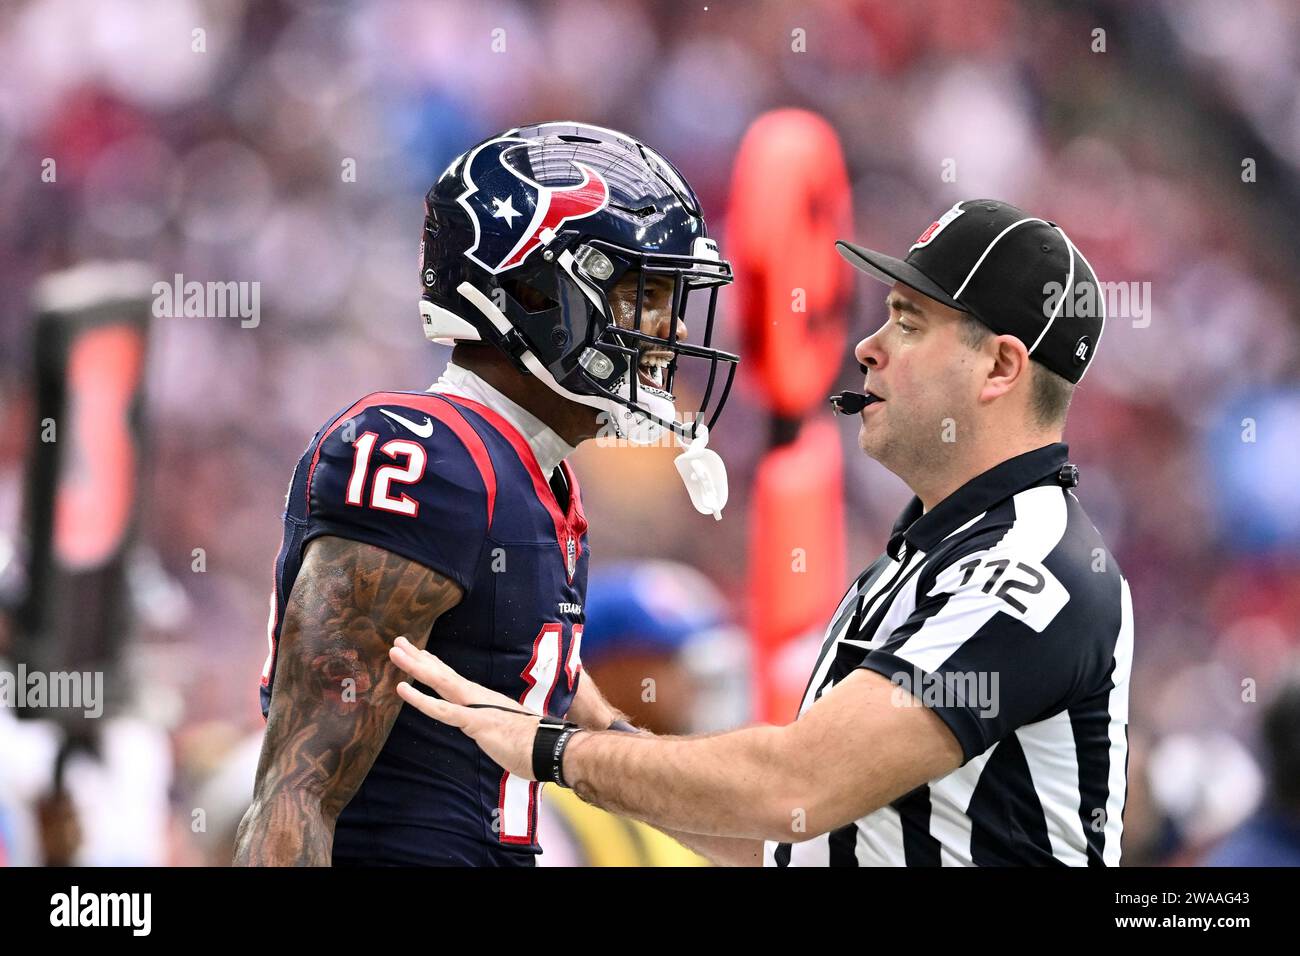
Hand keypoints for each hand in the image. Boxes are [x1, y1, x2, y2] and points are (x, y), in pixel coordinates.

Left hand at [389, 636, 545, 779]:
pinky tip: (402, 688)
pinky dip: (420, 699)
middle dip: (419, 658)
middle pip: (442, 673)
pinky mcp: (475, 722)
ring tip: (395, 653)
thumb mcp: (505, 728)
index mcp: (482, 699)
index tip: (418, 653)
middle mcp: (477, 697)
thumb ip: (493, 723)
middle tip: (398, 643)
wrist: (552, 749)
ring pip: (440, 682)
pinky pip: (443, 710)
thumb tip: (489, 725)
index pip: (453, 678)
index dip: (434, 664)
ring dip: (415, 667)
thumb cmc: (531, 744)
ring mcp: (475, 707)